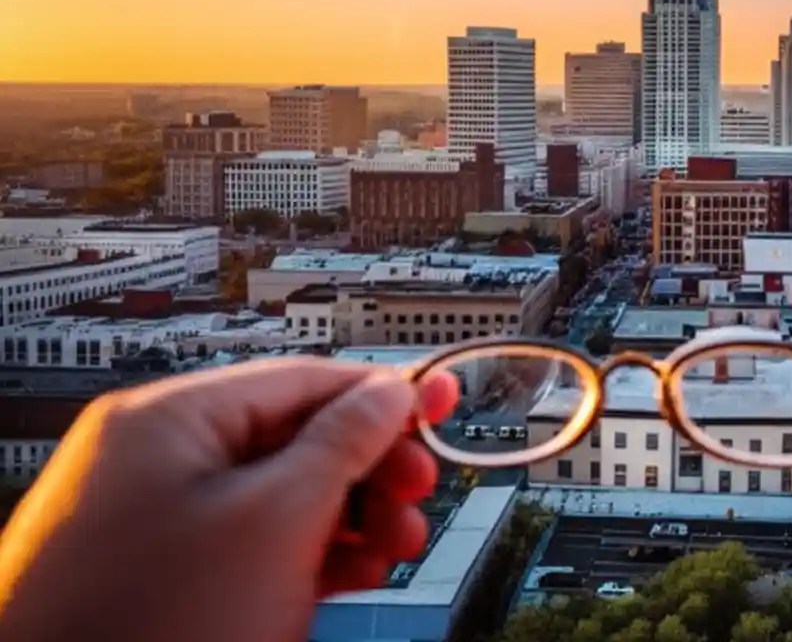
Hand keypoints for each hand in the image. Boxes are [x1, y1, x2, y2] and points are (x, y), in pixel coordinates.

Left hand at [0, 358, 457, 641]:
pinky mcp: (163, 573)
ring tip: (390, 547)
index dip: (383, 394)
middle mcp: (153, 459)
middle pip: (294, 438)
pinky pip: (253, 542)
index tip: (440, 402)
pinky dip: (308, 553)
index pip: (301, 379)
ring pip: (279, 495)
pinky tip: (350, 571)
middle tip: (416, 493)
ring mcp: (154, 520)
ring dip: (348, 516)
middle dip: (369, 469)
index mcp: (166, 420)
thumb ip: (341, 444)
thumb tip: (386, 395)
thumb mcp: (275, 522)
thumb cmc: (146, 629)